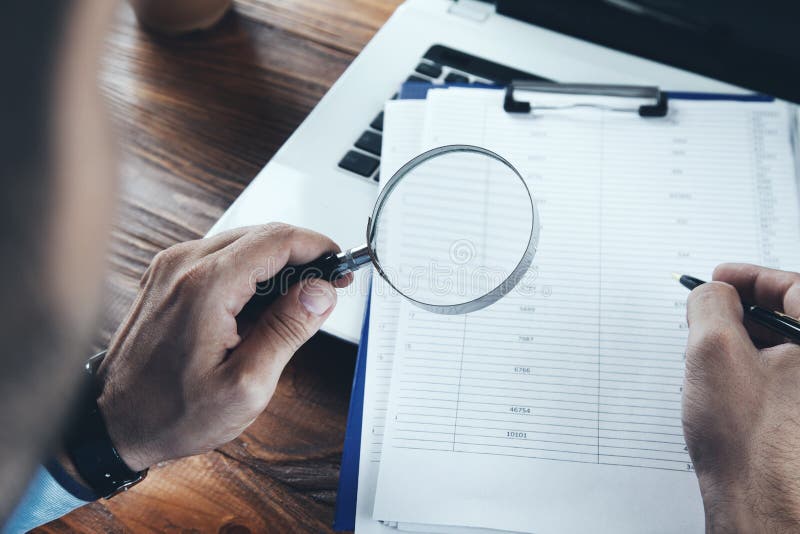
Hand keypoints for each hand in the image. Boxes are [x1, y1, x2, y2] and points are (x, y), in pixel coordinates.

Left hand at [95, 223, 350, 471]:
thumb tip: (320, 291)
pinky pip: (219, 255)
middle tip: (329, 284)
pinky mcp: (166, 277)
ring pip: (241, 242)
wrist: (112, 424)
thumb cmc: (172, 412)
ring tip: (300, 297)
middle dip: (302, 253)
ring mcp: (171, 268)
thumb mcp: (246, 385)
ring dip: (277, 261)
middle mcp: (184, 265)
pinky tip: (262, 301)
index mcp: (206, 287)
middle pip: (261, 234)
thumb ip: (287, 331)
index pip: (277, 240)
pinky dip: (249, 269)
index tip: (340, 264)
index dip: (317, 247)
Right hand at [683, 263, 799, 531]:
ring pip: (787, 353)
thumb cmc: (753, 442)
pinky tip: (727, 391)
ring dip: (747, 346)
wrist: (766, 510)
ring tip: (709, 358)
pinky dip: (756, 375)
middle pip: (792, 319)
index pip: (793, 286)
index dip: (750, 276)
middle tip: (709, 315)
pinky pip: (785, 383)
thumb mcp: (713, 350)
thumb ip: (710, 304)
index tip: (720, 276)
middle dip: (744, 313)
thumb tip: (712, 293)